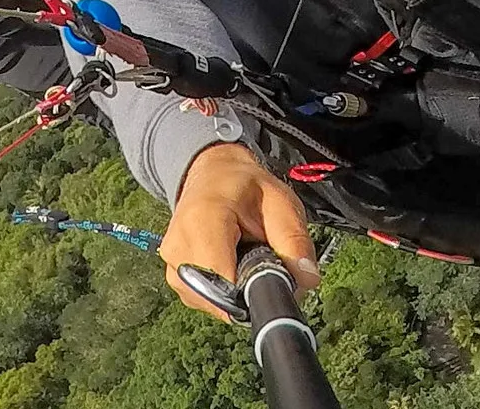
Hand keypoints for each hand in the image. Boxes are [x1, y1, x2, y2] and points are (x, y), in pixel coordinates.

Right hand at [163, 142, 320, 317]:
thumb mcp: (280, 203)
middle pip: (218, 298)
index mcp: (203, 220)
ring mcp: (171, 264)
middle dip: (247, 292)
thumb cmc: (246, 188)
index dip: (254, 290)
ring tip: (244, 258)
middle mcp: (178, 246)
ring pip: (212, 303)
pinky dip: (222, 291)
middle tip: (261, 261)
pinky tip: (230, 265)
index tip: (273, 278)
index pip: (223, 281)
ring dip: (235, 292)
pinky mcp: (173, 277)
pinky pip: (203, 300)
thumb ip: (294, 240)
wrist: (213, 175)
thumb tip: (307, 280)